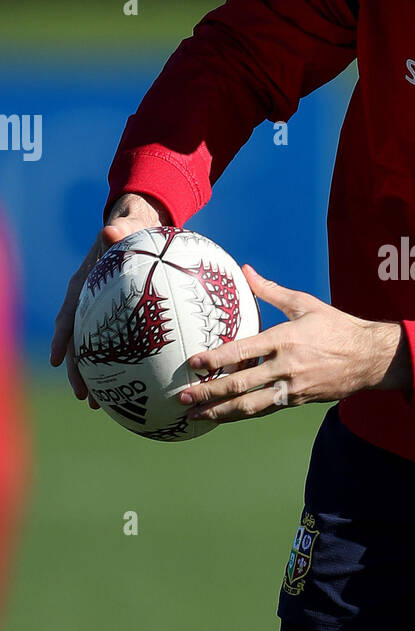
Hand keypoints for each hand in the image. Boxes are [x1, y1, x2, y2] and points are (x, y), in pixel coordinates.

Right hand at [49, 191, 169, 404]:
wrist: (139, 228)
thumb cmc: (132, 229)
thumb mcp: (127, 227)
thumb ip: (121, 230)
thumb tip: (112, 230)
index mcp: (85, 285)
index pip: (70, 314)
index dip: (63, 338)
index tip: (59, 361)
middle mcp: (90, 303)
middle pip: (79, 343)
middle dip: (79, 372)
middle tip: (86, 397)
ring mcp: (103, 312)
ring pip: (96, 349)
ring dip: (98, 377)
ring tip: (102, 404)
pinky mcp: (121, 318)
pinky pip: (121, 343)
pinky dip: (126, 364)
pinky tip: (140, 385)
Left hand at [177, 266, 411, 423]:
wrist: (369, 358)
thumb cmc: (336, 326)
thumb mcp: (304, 303)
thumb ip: (270, 291)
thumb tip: (245, 270)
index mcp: (285, 339)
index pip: (243, 351)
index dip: (215, 359)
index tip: (193, 363)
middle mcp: (286, 366)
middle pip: (240, 384)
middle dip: (209, 392)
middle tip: (183, 396)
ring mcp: (292, 387)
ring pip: (250, 405)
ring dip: (220, 411)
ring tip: (196, 415)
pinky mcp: (298, 401)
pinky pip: (265, 409)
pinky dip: (241, 414)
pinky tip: (224, 416)